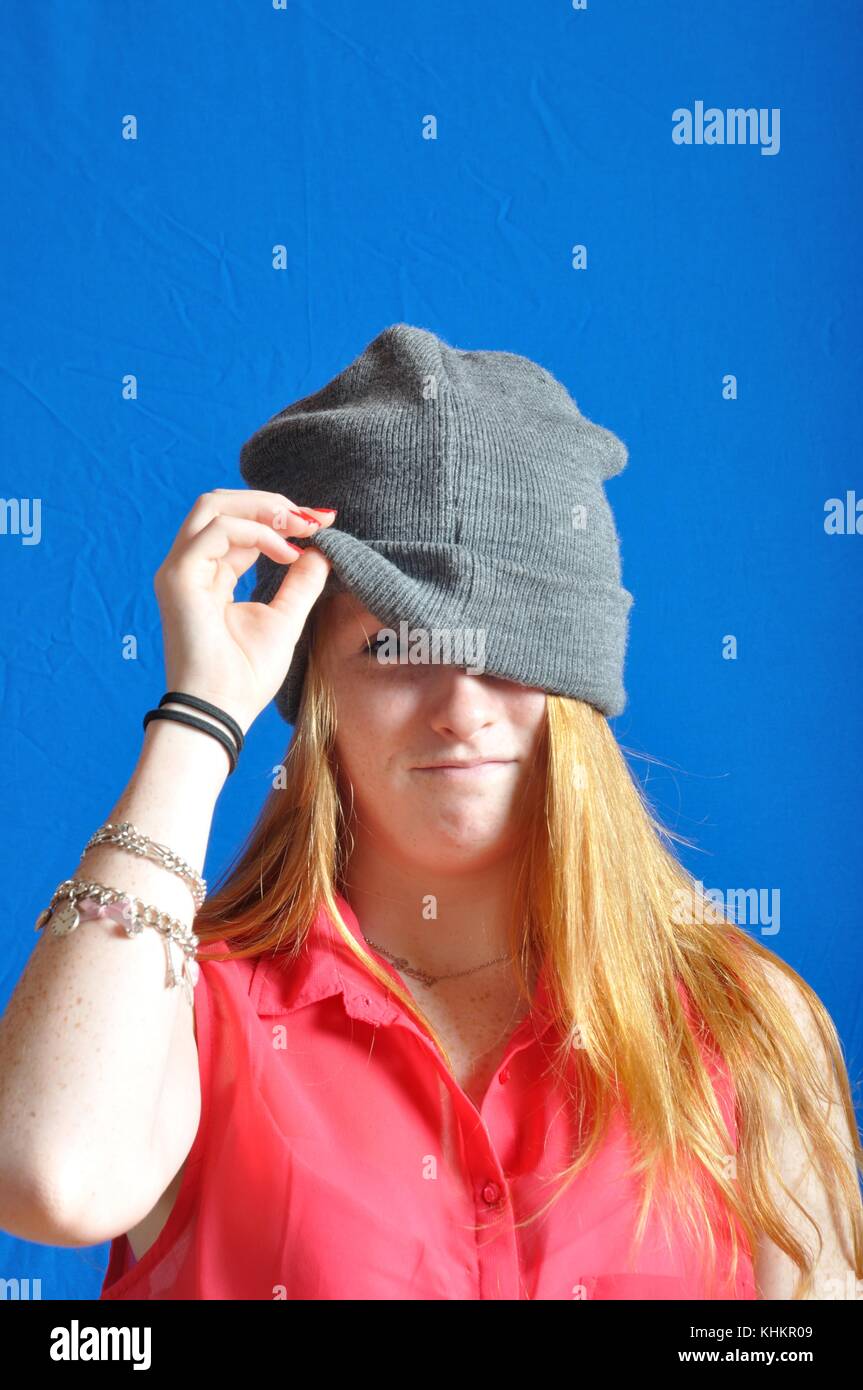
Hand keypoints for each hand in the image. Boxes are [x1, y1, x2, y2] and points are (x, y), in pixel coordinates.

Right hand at [153, 488, 335, 732]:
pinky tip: (287, 553)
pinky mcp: (179, 577)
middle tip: (313, 518)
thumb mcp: (284, 619)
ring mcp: (180, 569)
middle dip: (271, 504)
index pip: (240, 526)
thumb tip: (321, 551)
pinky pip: (219, 531)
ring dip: (264, 509)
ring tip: (302, 527)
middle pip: (221, 504)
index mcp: (210, 576)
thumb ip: (300, 583)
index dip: (280, 518)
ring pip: (214, 506)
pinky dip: (257, 533)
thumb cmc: (245, 676)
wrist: (221, 711)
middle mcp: (190, 567)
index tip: (322, 522)